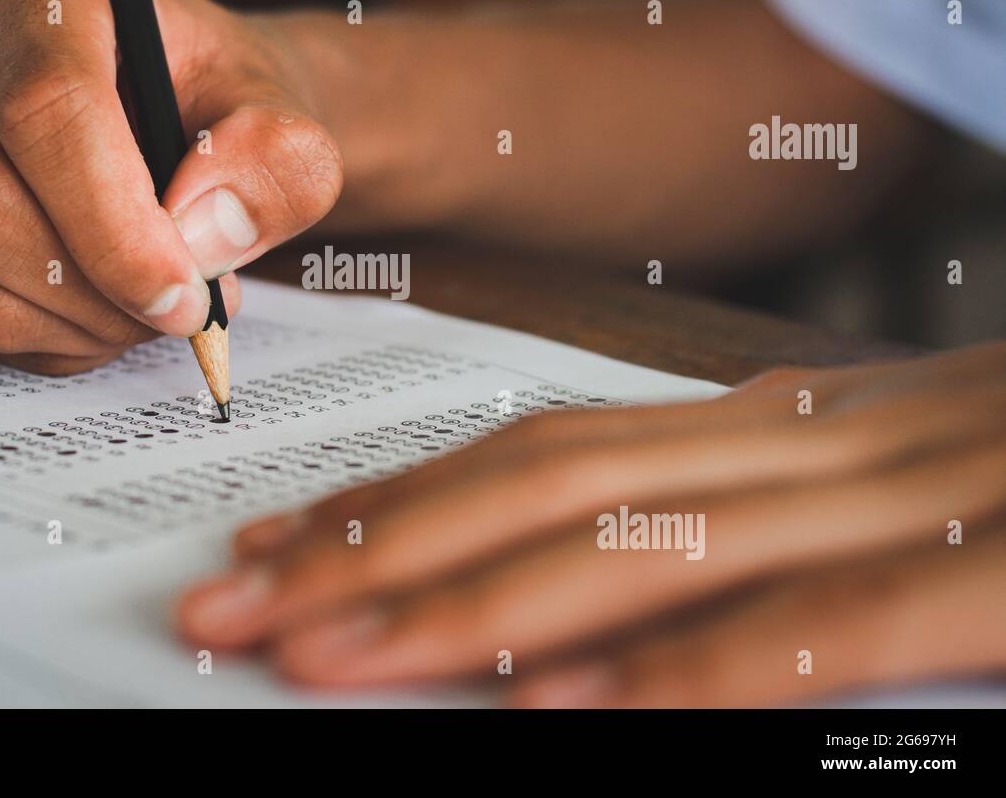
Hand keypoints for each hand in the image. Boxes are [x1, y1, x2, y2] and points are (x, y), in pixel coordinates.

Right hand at [0, 0, 340, 372]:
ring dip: (81, 323)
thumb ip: (275, 161)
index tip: (184, 295)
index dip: (115, 224)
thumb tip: (202, 233)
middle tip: (185, 311)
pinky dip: (49, 340)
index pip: (46, 109)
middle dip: (97, 289)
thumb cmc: (222, 103)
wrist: (183, 116)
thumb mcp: (283, 113)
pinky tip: (106, 309)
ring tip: (156, 302)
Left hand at [176, 342, 1005, 705]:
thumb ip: (721, 542)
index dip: (398, 496)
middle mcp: (813, 444)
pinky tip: (556, 713)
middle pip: (547, 491)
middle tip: (233, 607)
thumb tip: (558, 631)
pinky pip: (818, 628)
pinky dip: (681, 674)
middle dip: (374, 552)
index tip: (277, 544)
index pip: (540, 450)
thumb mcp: (860, 495)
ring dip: (471, 607)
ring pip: (646, 544)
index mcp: (775, 427)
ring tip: (328, 654)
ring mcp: (907, 496)